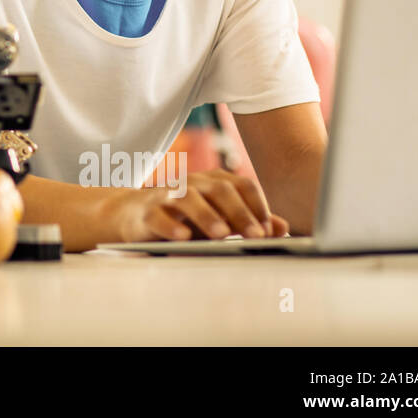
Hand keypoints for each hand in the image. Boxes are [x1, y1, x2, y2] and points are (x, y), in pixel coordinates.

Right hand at [107, 169, 290, 241]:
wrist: (135, 214)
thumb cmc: (185, 218)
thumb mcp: (220, 220)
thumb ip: (249, 221)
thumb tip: (281, 227)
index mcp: (213, 181)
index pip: (241, 185)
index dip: (256, 205)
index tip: (267, 230)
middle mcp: (192, 182)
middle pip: (219, 189)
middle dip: (239, 212)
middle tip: (255, 235)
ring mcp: (168, 194)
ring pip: (188, 198)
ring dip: (207, 216)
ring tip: (222, 235)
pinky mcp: (147, 211)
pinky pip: (159, 215)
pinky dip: (171, 225)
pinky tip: (183, 236)